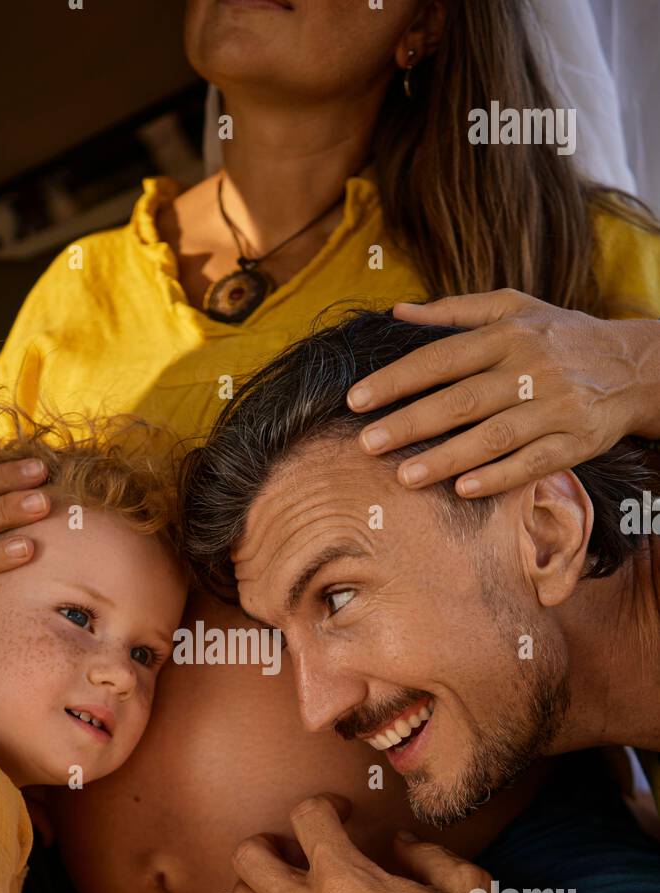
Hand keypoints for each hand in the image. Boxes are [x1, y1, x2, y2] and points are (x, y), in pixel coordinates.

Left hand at [231, 795, 500, 892]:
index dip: (324, 803)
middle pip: (248, 858)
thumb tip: (400, 844)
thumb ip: (427, 854)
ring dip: (262, 889)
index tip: (341, 813)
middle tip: (296, 849)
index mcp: (346, 881)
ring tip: (292, 890)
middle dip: (268, 842)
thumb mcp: (467, 888)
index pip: (305, 817)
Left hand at [347, 291, 659, 496]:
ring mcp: (555, 406)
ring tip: (403, 476)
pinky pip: (533, 462)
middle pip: (461, 400)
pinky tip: (463, 489)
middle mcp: (531, 368)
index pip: (441, 358)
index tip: (356, 400)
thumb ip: (454, 311)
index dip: (397, 380)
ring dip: (447, 458)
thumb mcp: (515, 307)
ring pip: (494, 436)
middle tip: (366, 444)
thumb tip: (397, 312)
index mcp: (508, 334)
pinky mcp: (576, 440)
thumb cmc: (560, 335)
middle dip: (410, 423)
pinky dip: (498, 477)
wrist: (636, 364)